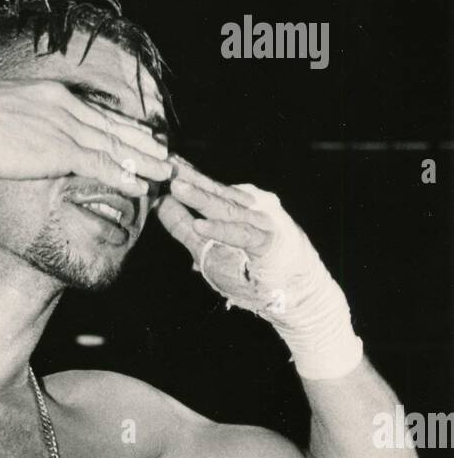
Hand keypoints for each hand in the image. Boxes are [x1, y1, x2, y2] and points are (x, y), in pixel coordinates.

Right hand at [0, 80, 172, 197]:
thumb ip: (19, 122)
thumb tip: (18, 135)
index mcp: (48, 94)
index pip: (94, 111)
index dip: (120, 126)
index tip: (139, 135)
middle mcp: (62, 105)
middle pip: (112, 125)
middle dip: (141, 141)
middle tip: (165, 152)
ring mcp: (62, 126)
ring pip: (114, 144)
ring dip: (142, 160)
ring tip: (165, 172)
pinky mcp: (58, 149)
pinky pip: (100, 164)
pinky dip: (123, 175)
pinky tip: (140, 186)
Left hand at [157, 157, 362, 379]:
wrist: (296, 296)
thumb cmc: (251, 273)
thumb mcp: (208, 248)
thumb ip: (185, 227)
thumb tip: (161, 203)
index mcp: (239, 207)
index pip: (209, 188)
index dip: (187, 174)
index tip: (164, 161)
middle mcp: (253, 208)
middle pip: (217, 192)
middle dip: (190, 178)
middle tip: (165, 164)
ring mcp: (263, 223)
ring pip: (228, 208)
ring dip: (201, 197)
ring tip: (176, 187)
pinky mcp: (270, 242)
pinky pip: (242, 234)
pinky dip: (221, 230)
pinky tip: (200, 225)